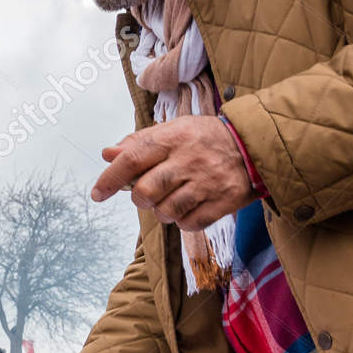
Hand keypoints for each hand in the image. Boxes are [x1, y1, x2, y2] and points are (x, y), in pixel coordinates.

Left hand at [91, 115, 252, 229]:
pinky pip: (189, 224)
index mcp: (174, 138)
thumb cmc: (206, 138)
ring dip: (162, 211)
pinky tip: (189, 207)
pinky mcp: (223, 202)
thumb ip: (140, 142)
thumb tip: (107, 154)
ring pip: (166, 211)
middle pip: (146, 191)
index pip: (132, 158)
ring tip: (172, 199)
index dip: (110, 178)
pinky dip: (182, 221)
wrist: (255, 145)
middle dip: (139, 199)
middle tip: (147, 195)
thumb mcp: (175, 129)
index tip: (97, 194)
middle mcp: (189, 160)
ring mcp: (207, 182)